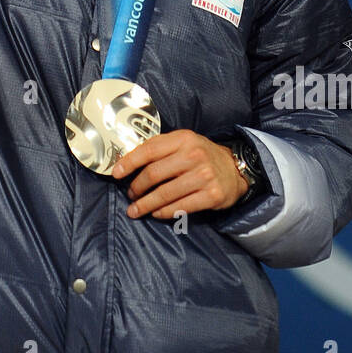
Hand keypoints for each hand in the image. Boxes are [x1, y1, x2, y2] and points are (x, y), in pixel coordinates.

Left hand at [111, 129, 249, 218]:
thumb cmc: (201, 155)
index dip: (129, 163)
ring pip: (165, 194)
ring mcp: (204, 176)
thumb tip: (127, 160)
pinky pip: (181, 207)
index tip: (115, 174)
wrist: (235, 169)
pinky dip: (164, 212)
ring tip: (135, 210)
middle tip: (130, 194)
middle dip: (137, 187)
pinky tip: (156, 213)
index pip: (149, 150)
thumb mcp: (184, 142)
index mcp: (183, 139)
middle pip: (154, 174)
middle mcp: (193, 155)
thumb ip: (160, 148)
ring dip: (145, 204)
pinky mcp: (212, 195)